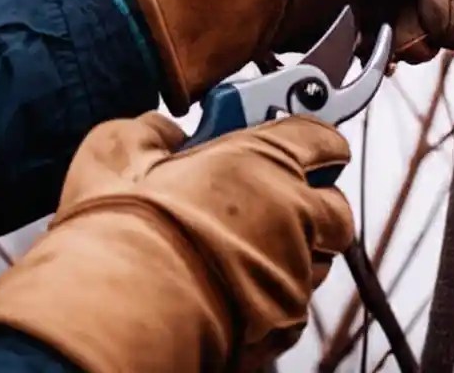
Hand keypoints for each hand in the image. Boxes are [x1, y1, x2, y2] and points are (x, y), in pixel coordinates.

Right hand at [0, 114, 353, 372]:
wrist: (122, 309)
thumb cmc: (121, 228)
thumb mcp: (118, 150)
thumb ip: (153, 133)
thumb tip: (165, 136)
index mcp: (264, 159)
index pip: (322, 138)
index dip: (315, 144)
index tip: (308, 147)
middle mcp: (293, 212)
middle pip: (335, 208)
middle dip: (315, 207)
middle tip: (274, 206)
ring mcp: (294, 269)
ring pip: (318, 260)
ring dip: (295, 255)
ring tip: (244, 256)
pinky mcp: (285, 321)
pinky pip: (293, 305)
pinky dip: (272, 298)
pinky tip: (233, 294)